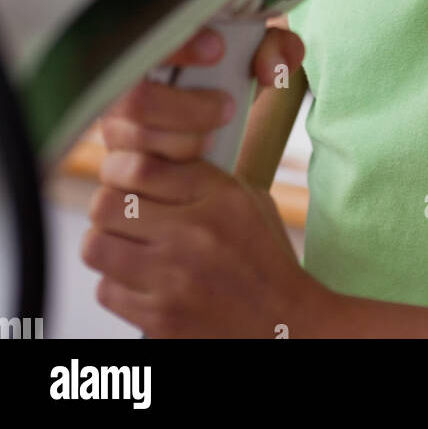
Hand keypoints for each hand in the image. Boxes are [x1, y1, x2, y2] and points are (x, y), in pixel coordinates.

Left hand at [81, 23, 323, 336]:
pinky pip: (106, 290)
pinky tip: (139, 281)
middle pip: (107, 204)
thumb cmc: (265, 259)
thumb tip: (150, 149)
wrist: (285, 326)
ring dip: (106, 245)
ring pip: (96, 246)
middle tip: (121, 214)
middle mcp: (194, 233)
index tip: (124, 176)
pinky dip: (116, 285)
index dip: (121, 168)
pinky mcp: (159, 319)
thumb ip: (203, 175)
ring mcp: (174, 279)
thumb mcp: (249, 199)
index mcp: (219, 197)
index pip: (142, 166)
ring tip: (125, 247)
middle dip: (108, 207)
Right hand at [97, 21, 305, 166]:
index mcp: (148, 47)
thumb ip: (276, 48)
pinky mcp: (116, 165)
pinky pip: (133, 176)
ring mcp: (114, 126)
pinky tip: (197, 164)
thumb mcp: (258, 54)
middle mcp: (120, 86)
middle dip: (187, 110)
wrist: (215, 108)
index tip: (217, 49)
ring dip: (183, 143)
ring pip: (135, 142)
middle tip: (227, 108)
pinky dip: (171, 173)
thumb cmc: (230, 74)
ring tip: (213, 136)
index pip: (143, 38)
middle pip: (135, 100)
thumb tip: (269, 70)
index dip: (177, 46)